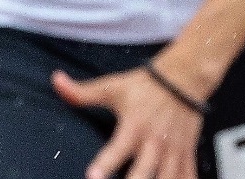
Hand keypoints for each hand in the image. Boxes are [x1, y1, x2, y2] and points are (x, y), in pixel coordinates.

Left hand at [52, 65, 204, 178]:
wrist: (186, 76)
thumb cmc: (147, 84)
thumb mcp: (113, 87)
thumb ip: (82, 92)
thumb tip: (56, 80)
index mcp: (134, 126)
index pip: (117, 149)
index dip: (105, 164)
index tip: (93, 177)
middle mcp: (154, 141)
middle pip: (145, 170)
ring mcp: (173, 149)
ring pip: (169, 176)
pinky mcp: (186, 151)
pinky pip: (189, 174)